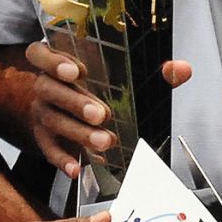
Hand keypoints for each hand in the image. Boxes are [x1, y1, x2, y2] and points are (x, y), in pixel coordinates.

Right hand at [24, 42, 192, 178]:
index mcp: (58, 61)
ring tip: (104, 141)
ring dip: (78, 132)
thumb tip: (181, 69)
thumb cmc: (93, 82)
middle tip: (101, 114)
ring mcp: (42, 112)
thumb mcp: (118, 70)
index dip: (54, 61)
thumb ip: (152, 69)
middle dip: (76, 102)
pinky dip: (63, 160)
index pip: (40, 54)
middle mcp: (45, 85)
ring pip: (53, 120)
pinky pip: (49, 150)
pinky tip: (78, 167)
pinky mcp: (44, 138)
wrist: (58, 103)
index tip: (77, 70)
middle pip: (50, 90)